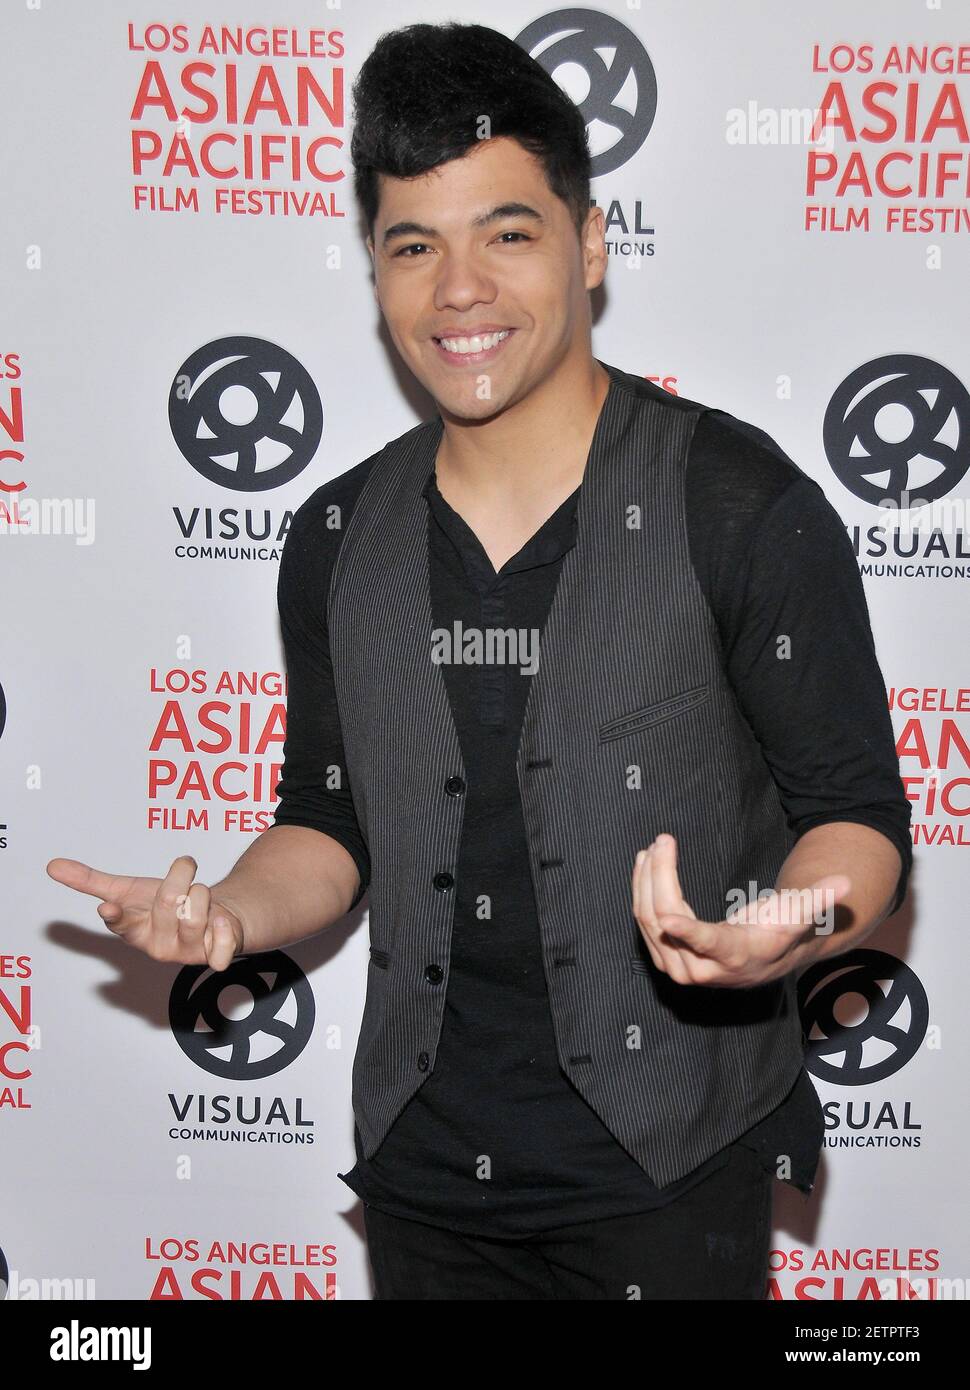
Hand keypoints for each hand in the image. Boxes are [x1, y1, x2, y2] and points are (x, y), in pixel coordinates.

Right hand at [46, 855, 244, 971]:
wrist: (212, 915)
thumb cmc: (166, 904)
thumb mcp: (128, 890)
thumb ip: (91, 881)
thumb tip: (52, 866)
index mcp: (134, 929)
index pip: (121, 923)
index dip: (116, 915)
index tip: (108, 907)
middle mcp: (158, 945)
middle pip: (167, 902)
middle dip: (180, 875)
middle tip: (185, 869)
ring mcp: (187, 952)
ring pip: (196, 913)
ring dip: (202, 892)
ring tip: (200, 896)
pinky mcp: (215, 956)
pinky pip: (221, 945)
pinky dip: (223, 927)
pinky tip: (220, 920)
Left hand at [631, 833, 850, 986]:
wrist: (762, 960)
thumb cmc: (782, 932)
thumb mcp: (801, 915)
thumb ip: (819, 899)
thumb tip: (845, 883)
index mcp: (736, 956)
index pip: (709, 944)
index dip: (687, 932)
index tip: (668, 917)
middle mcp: (702, 968)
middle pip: (668, 919)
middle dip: (660, 877)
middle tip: (662, 841)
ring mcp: (679, 966)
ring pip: (649, 920)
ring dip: (646, 881)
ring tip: (652, 849)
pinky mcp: (665, 957)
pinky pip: (644, 923)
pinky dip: (641, 890)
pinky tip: (645, 865)